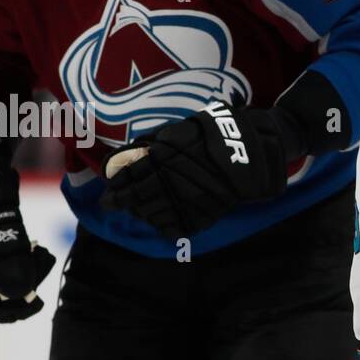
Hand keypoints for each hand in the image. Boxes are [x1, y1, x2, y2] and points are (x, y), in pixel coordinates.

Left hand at [99, 101, 305, 239]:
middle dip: (122, 202)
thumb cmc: (211, 136)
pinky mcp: (202, 215)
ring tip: (137, 210)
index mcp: (164, 158)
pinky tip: (159, 220)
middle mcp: (173, 182)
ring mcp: (188, 201)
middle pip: (137, 198)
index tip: (109, 190)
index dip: (116, 185)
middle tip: (113, 204)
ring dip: (141, 213)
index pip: (129, 176)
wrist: (250, 152)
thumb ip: (147, 146)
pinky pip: (174, 227)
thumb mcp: (176, 131)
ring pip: (153, 215)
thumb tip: (119, 161)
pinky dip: (163, 226)